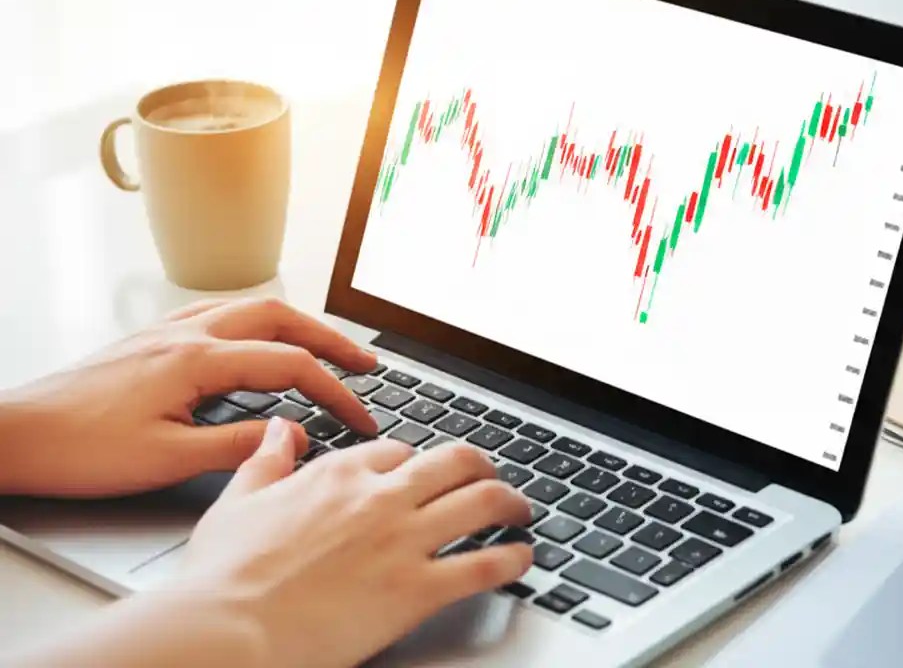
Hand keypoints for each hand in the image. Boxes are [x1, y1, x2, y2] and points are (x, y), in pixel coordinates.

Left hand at [0, 297, 377, 497]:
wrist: (13, 435)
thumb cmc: (79, 449)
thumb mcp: (167, 460)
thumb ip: (238, 445)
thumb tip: (294, 435)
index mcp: (197, 359)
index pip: (291, 366)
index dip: (336, 392)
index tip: (361, 417)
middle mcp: (186, 334)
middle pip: (280, 319)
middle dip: (330, 338)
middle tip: (365, 363)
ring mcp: (166, 332)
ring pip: (250, 309)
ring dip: (296, 325)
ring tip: (324, 347)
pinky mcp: (150, 341)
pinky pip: (218, 314)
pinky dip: (255, 324)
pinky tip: (255, 341)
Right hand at [174, 419, 533, 667]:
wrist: (227, 631)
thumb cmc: (223, 578)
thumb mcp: (237, 503)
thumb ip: (266, 461)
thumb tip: (281, 428)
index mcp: (338, 475)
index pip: (398, 451)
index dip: (417, 461)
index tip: (423, 474)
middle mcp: (379, 499)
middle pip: (455, 462)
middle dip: (481, 467)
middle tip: (491, 479)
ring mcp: (403, 541)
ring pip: (481, 502)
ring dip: (510, 503)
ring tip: (520, 511)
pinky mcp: (417, 589)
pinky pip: (483, 565)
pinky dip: (511, 560)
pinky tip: (521, 559)